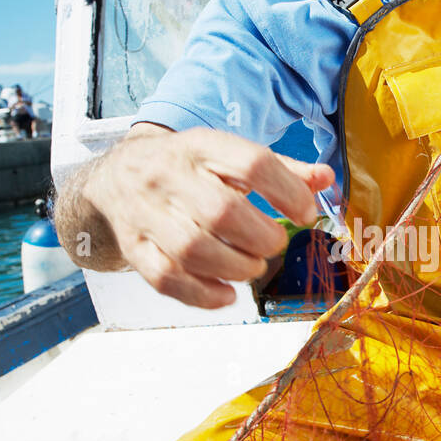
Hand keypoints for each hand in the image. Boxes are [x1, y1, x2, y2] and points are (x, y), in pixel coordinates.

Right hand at [87, 125, 335, 308]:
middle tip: (273, 243)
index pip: (252, 164)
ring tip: (252, 266)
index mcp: (200, 146)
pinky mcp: (133, 247)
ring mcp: (145, 213)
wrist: (115, 175)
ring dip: (237, 268)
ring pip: (193, 249)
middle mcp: (168, 175)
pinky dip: (203, 294)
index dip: (288, 192)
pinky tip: (226, 294)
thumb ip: (280, 169)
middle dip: (261, 238)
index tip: (305, 213)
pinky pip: (166, 278)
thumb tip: (326, 180)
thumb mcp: (228, 156)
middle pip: (222, 212)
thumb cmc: (185, 167)